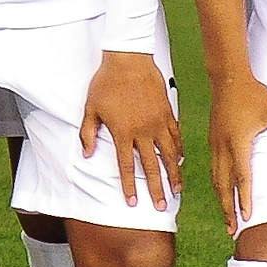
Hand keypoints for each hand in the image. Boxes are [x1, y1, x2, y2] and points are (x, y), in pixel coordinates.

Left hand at [81, 52, 183, 212]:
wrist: (128, 59)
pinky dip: (179, 150)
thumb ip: (88, 133)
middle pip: (152, 166)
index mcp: (123, 132)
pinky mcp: (168, 112)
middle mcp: (143, 131)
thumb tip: (86, 154)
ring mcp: (158, 122)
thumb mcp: (90, 108)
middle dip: (156, 189)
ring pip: (169, 154)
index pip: (127, 166)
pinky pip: (176, 136)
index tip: (133, 202)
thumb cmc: (106, 83)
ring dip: (173, 174)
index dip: (130, 186)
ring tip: (177, 190)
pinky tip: (180, 160)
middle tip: (161, 207)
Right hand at [207, 76, 266, 233]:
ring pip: (215, 178)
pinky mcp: (213, 140)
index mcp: (238, 143)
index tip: (246, 217)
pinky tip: (220, 190)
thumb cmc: (251, 94)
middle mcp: (223, 148)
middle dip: (227, 208)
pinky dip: (216, 184)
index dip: (244, 199)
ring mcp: (215, 144)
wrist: (227, 78)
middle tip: (231, 228)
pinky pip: (213, 168)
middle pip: (223, 185)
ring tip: (225, 216)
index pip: (242, 178)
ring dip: (220, 199)